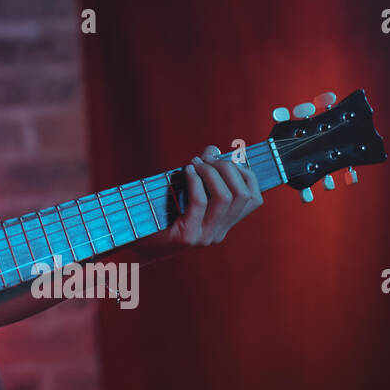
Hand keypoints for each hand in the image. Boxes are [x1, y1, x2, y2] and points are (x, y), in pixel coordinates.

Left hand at [139, 144, 262, 257]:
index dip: (245, 173)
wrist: (134, 239)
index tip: (223, 159)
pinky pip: (200, 202)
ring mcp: (205, 236)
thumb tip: (214, 149)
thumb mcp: (185, 192)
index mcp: (224, 225)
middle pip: (242, 194)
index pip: (254, 199)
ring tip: (194, 163)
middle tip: (204, 158)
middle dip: (226, 168)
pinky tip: (186, 171)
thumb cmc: (158, 213)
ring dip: (210, 172)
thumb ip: (203, 173)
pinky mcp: (188, 236)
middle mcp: (219, 233)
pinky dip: (195, 181)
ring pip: (225, 197)